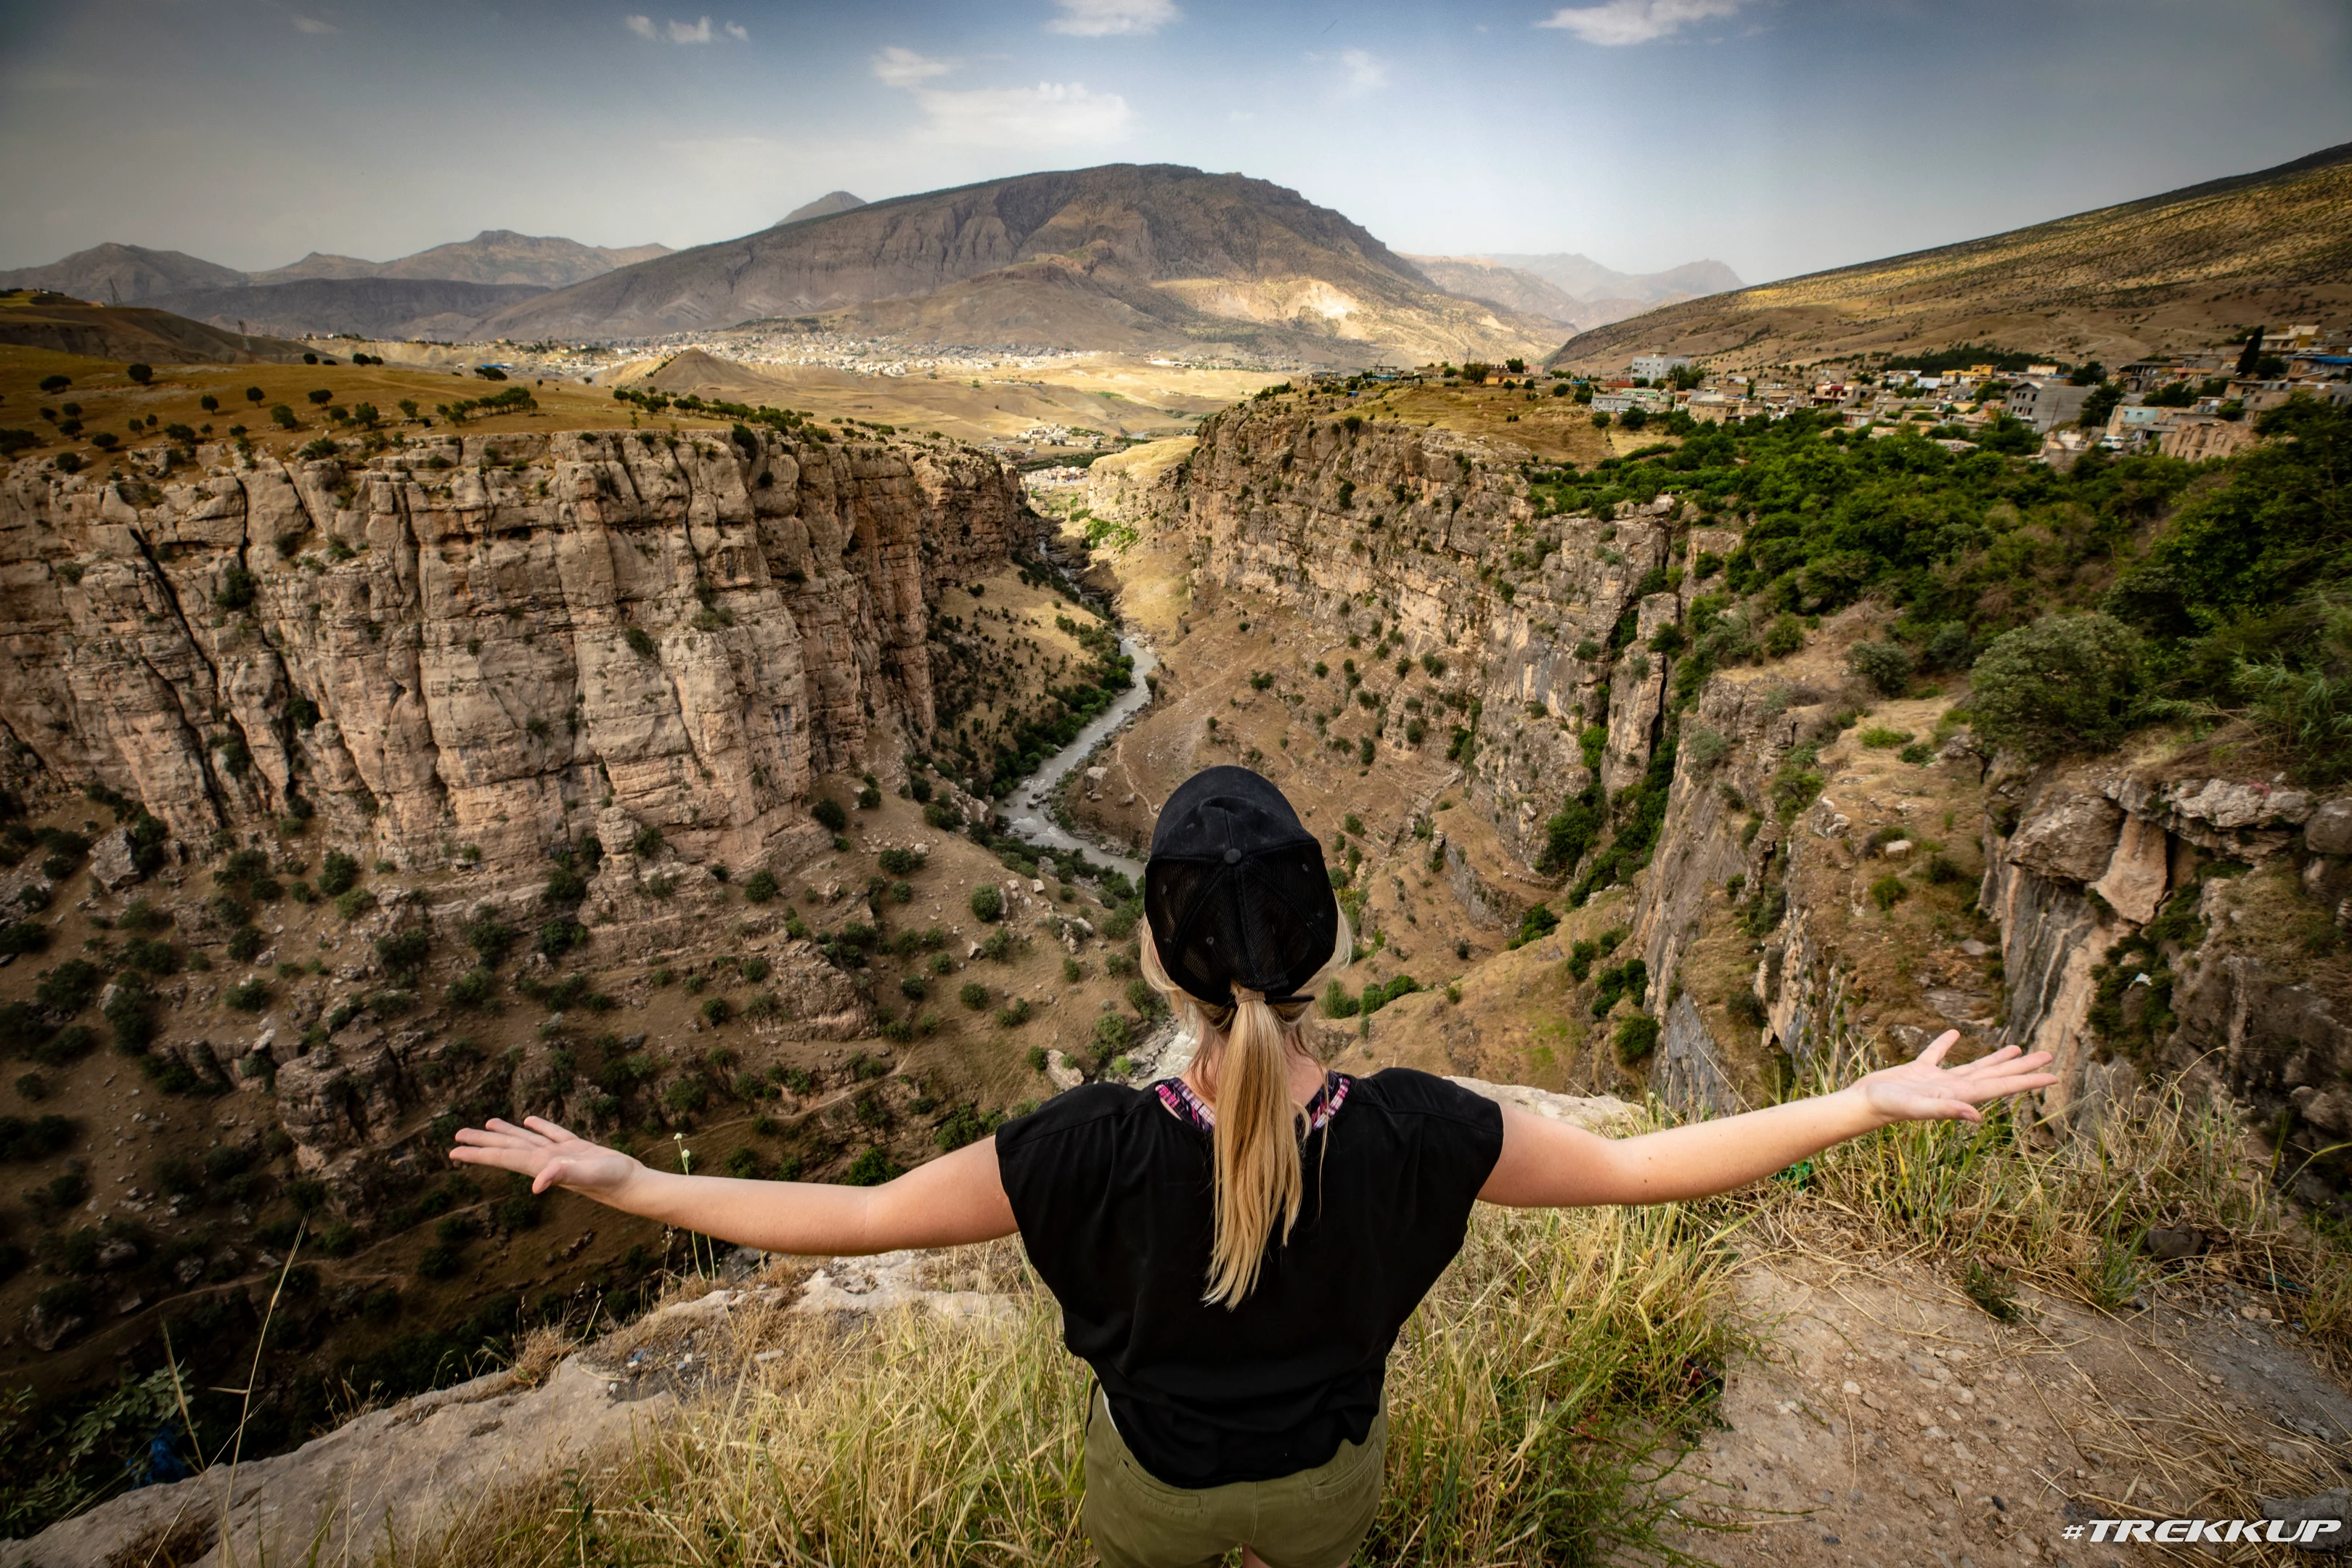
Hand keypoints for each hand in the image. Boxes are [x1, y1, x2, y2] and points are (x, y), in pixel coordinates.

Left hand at [450, 1116, 642, 1196]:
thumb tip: (537, 1185)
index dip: (478, 1154)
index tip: (453, 1152)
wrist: (632, 1184)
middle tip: (457, 1136)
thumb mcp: (586, 1174)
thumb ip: (562, 1175)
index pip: (503, 1157)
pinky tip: (530, 1120)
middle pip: (508, 1148)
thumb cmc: (611, 1180)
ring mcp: (561, 1155)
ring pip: (527, 1140)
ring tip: (488, 1123)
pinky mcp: (577, 1148)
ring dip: (506, 1132)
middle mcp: (546, 1161)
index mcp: (541, 1165)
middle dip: (482, 1142)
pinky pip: (552, 1134)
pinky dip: (539, 1126)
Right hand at [1850, 1031, 2058, 1124]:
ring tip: (2017, 1048)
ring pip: (1974, 1066)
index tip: (2053, 1075)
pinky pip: (1937, 1054)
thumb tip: (1978, 1116)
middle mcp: (1954, 1088)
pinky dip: (1947, 1044)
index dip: (2028, 1081)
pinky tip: (1954, 1034)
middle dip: (2023, 1067)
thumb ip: (1947, 1110)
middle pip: (1996, 1075)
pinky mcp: (1918, 1071)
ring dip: (1996, 1058)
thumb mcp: (1918, 1107)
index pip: (2001, 1086)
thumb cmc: (1887, 1107)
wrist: (1861, 1105)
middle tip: (2048, 1056)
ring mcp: (1937, 1080)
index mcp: (1960, 1095)